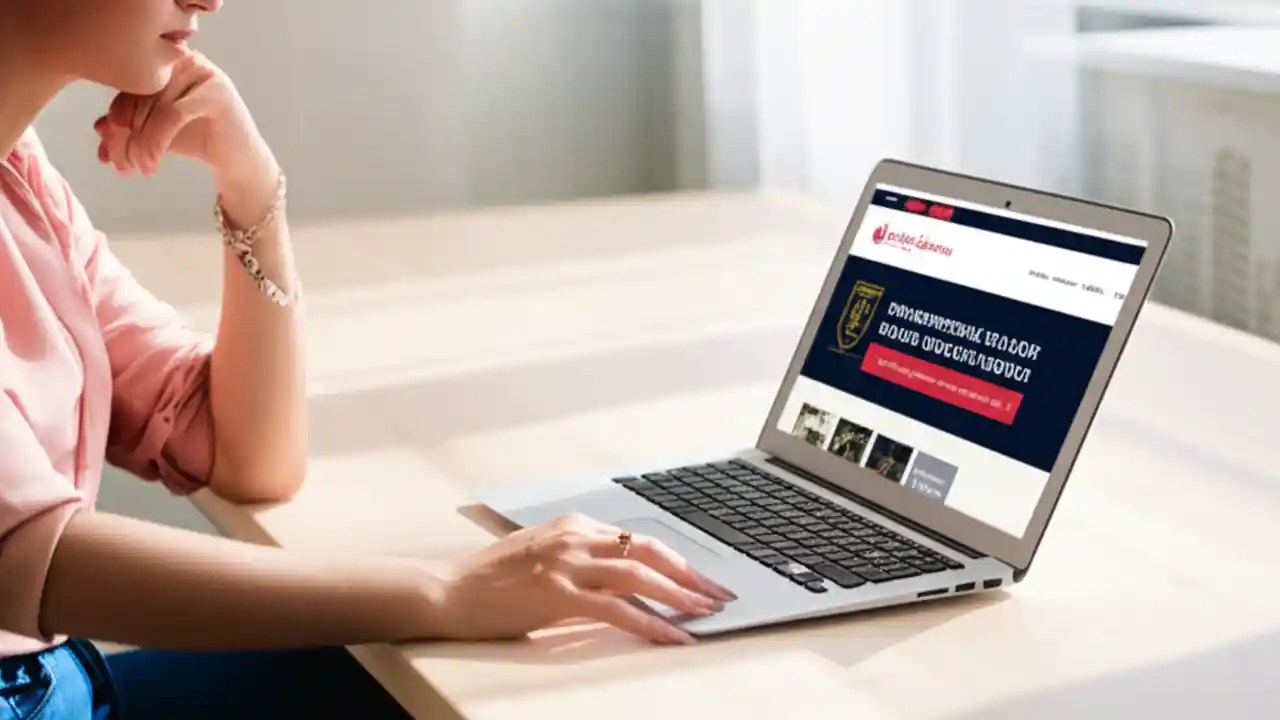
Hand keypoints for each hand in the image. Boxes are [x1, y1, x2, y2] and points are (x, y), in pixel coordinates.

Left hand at [93, 50, 271, 184]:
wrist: (238, 159)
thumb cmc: (196, 139)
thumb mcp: (153, 133)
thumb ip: (126, 126)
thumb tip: (99, 128)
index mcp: (162, 61)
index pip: (126, 86)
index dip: (113, 121)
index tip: (107, 154)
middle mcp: (181, 59)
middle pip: (138, 96)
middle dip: (124, 138)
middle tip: (123, 167)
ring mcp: (202, 72)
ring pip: (153, 107)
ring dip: (140, 144)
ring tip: (141, 169)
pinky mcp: (217, 92)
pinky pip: (173, 114)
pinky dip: (156, 142)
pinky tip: (153, 165)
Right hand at [435, 513, 736, 644]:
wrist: (450, 590)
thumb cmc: (491, 577)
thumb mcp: (541, 551)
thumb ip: (579, 554)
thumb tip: (620, 572)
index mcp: (574, 524)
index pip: (638, 539)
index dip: (675, 559)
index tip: (700, 577)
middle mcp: (575, 537)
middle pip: (648, 550)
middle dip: (690, 573)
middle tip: (719, 593)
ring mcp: (566, 564)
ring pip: (639, 575)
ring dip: (679, 595)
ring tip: (706, 612)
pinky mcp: (557, 595)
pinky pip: (617, 610)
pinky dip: (651, 623)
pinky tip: (672, 635)